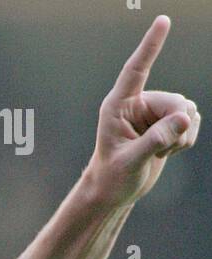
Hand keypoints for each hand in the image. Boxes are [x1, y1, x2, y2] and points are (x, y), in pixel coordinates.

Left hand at [88, 15, 199, 206]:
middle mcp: (138, 103)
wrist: (115, 191)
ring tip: (159, 152)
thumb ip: (156, 140)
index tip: (163, 21)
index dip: (150, 46)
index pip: (136, 69)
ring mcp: (155, 111)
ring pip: (187, 110)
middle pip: (175, 102)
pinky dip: (186, 139)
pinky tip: (167, 151)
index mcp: (119, 105)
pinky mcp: (168, 122)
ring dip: (181, 136)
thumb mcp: (131, 162)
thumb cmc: (113, 177)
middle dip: (176, 128)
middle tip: (161, 150)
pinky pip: (192, 121)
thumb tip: (185, 118)